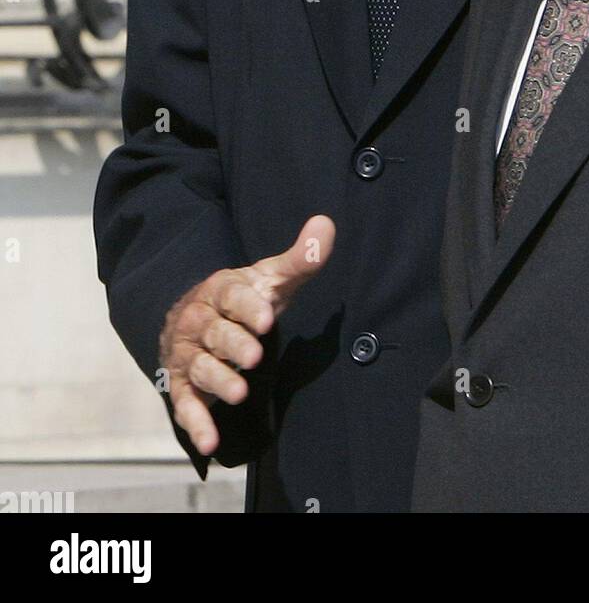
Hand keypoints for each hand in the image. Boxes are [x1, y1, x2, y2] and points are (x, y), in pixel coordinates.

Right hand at [158, 214, 334, 456]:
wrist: (198, 317)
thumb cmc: (245, 298)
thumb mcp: (271, 278)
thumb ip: (300, 258)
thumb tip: (327, 224)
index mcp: (221, 290)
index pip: (232, 295)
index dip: (248, 307)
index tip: (267, 318)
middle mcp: (200, 321)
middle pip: (215, 333)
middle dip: (234, 344)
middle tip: (255, 356)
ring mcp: (189, 354)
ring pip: (201, 367)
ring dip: (218, 380)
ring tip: (239, 393)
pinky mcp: (182, 385)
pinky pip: (185, 404)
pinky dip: (196, 424)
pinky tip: (210, 443)